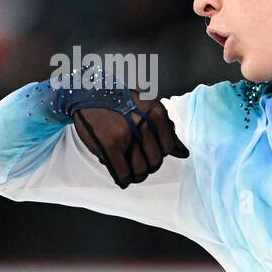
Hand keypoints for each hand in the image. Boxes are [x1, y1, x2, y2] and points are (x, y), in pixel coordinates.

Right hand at [72, 98, 188, 188]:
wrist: (89, 92)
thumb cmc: (120, 101)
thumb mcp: (148, 108)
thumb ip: (166, 131)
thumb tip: (183, 153)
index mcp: (156, 114)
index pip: (168, 147)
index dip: (160, 153)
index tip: (151, 153)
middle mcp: (144, 124)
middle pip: (155, 161)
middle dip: (148, 166)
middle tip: (139, 163)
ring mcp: (126, 136)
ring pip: (140, 169)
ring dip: (136, 175)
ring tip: (131, 172)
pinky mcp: (109, 145)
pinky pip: (122, 172)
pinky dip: (123, 179)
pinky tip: (122, 179)